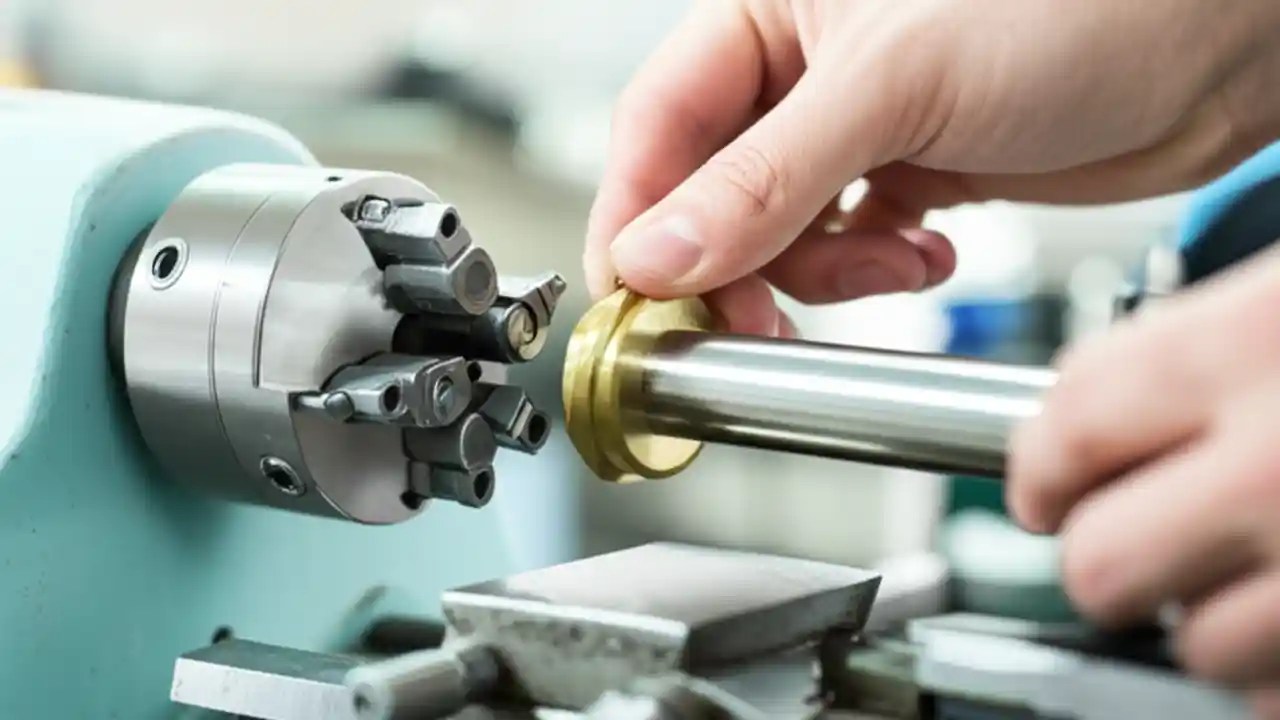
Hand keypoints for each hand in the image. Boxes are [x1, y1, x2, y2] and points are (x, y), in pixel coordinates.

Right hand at [586, 0, 1279, 333]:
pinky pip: (849, 248)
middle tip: (752, 318)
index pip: (658, 127)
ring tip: (894, 263)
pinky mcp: (908, 175)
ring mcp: (856, 130)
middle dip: (735, 264)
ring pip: (780, 236)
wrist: (1213, 44)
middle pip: (711, 194)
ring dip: (824, 275)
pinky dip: (877, 270)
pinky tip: (927, 250)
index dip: (637, 218)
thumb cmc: (1075, 2)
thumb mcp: (892, 87)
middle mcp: (802, 74)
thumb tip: (659, 254)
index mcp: (768, 15)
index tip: (636, 298)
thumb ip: (765, 180)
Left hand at [1008, 246, 1279, 713]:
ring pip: (1189, 641)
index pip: (1066, 423)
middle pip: (1098, 558)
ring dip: (1203, 613)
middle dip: (1106, 551)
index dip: (1042, 462)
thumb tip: (1093, 416)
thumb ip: (1202, 355)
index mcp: (1252, 345)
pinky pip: (1266, 691)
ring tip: (1253, 561)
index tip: (1046, 481)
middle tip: (1136, 529)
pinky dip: (1274, 659)